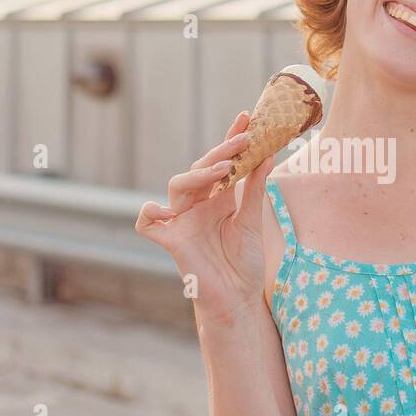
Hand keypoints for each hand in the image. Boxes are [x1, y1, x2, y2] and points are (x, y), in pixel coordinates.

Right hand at [135, 109, 271, 320]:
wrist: (238, 297)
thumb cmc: (245, 263)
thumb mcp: (252, 220)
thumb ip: (254, 189)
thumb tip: (267, 155)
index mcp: (218, 198)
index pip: (222, 161)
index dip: (230, 139)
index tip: (246, 117)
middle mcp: (198, 205)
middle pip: (200, 168)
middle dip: (221, 151)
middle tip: (245, 139)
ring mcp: (182, 221)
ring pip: (177, 185)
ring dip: (199, 174)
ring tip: (224, 170)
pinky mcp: (171, 241)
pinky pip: (148, 222)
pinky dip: (150, 213)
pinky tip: (165, 211)